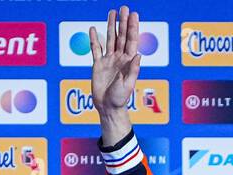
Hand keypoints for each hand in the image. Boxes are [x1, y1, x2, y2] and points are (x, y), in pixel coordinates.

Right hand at [90, 5, 141, 143]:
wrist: (108, 108)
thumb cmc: (120, 99)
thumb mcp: (128, 85)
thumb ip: (133, 70)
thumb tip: (138, 54)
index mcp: (129, 62)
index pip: (131, 40)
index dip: (132, 27)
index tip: (134, 15)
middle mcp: (120, 58)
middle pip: (121, 36)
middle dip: (123, 22)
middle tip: (124, 8)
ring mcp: (109, 60)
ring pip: (110, 39)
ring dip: (111, 26)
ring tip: (112, 13)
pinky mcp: (98, 65)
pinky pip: (95, 49)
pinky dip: (94, 39)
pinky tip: (93, 29)